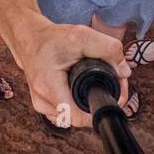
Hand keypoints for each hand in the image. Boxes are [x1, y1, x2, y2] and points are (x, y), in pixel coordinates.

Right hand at [14, 21, 131, 128]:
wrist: (29, 39)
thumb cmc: (51, 38)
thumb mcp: (81, 35)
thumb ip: (106, 49)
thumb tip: (125, 72)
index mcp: (49, 88)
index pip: (78, 117)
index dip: (100, 110)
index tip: (114, 96)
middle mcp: (43, 102)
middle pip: (80, 118)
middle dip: (100, 102)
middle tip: (114, 82)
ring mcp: (42, 107)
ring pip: (74, 117)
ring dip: (90, 103)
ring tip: (100, 82)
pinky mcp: (45, 106)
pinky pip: (68, 112)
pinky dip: (79, 102)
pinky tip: (85, 88)